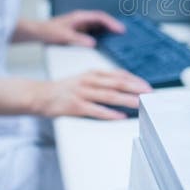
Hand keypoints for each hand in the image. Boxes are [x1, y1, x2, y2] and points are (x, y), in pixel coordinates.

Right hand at [32, 69, 152, 119]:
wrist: (40, 95)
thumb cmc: (65, 88)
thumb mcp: (85, 78)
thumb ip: (103, 81)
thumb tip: (124, 86)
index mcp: (93, 73)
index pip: (118, 74)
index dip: (134, 80)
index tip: (147, 86)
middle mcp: (89, 81)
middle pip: (117, 83)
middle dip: (135, 89)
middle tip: (149, 94)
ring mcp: (82, 93)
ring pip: (109, 96)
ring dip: (126, 100)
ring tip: (139, 104)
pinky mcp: (76, 106)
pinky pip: (95, 110)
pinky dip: (109, 113)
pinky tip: (120, 116)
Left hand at [36, 11, 125, 46]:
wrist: (37, 32)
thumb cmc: (48, 31)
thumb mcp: (64, 37)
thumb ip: (79, 40)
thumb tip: (93, 44)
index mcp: (80, 17)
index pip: (100, 17)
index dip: (112, 23)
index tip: (120, 30)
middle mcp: (82, 20)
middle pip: (102, 20)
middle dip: (113, 26)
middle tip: (124, 33)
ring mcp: (80, 25)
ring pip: (98, 26)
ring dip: (108, 30)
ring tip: (118, 38)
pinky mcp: (78, 31)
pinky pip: (93, 32)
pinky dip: (101, 36)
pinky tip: (106, 43)